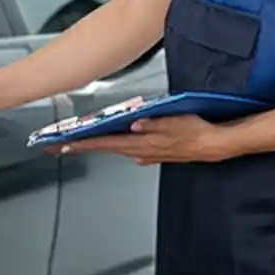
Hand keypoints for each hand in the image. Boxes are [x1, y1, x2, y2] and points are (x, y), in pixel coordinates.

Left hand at [49, 115, 232, 164]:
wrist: (212, 145)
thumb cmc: (194, 131)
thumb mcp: (173, 122)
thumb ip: (152, 123)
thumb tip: (135, 123)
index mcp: (141, 141)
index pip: (106, 143)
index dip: (85, 143)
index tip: (66, 144)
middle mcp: (141, 150)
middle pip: (105, 147)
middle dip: (83, 145)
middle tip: (62, 146)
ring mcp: (147, 153)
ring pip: (116, 149)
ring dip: (98, 146)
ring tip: (81, 143)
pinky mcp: (154, 152)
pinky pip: (130, 150)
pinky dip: (117, 147)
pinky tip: (115, 144)